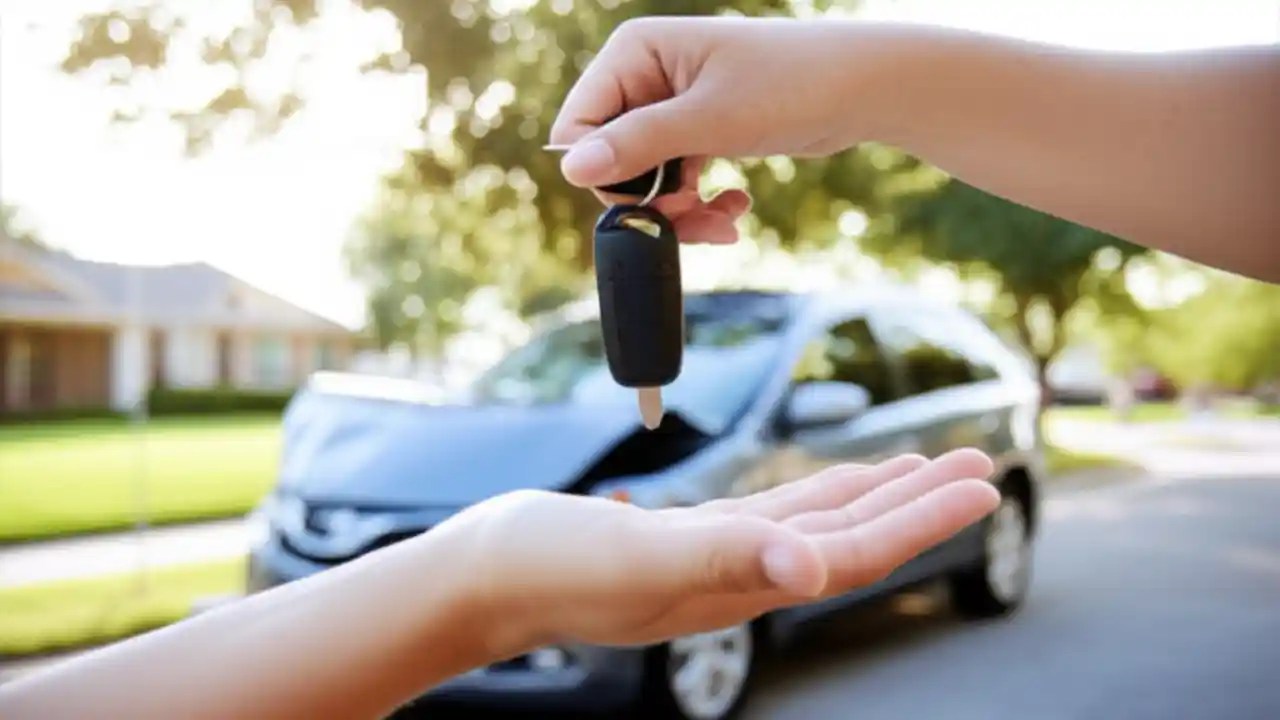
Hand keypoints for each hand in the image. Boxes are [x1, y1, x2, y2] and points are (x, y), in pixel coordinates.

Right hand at [444, 449, 997, 654]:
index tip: (982, 482)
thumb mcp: (639, 558)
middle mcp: (739, 576)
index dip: (922, 518)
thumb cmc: (548, 569)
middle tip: (978, 462)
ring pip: (812, 520)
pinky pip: (765, 511)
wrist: (482, 578)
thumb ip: (726, 556)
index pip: (854, 551)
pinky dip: (804, 492)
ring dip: (869, 493)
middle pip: (850, 535)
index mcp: (741, 583)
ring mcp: (711, 559)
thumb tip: (809, 564)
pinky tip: (818, 483)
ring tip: (918, 465)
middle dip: (916, 500)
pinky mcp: (682, 538)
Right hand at [548, 17, 874, 243]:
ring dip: (678, 212)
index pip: (579, 125)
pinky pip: (675, 181)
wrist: (864, 88)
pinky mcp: (698, 131)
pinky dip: (699, 204)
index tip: (654, 200)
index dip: (606, 173)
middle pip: (610, 159)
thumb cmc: (792, 83)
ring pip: (645, 180)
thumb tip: (571, 169)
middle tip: (693, 217)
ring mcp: (672, 105)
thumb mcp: (711, 119)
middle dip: (650, 200)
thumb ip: (639, 144)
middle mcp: (646, 74)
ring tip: (722, 223)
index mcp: (634, 51)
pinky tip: (734, 208)